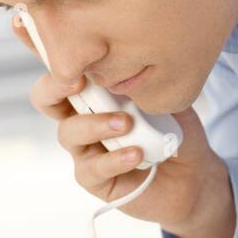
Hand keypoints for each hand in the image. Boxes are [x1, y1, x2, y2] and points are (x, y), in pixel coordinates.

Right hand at [27, 66, 236, 237]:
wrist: (191, 176)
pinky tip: (136, 154)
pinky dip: (114, 159)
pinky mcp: (94, 180)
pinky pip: (91, 169)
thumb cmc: (174, 132)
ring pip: (69, 133)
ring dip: (97, 124)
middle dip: (56, 88)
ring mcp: (85, 150)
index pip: (65, 72)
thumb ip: (145, 81)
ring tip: (127, 124)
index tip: (79, 58)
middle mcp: (82, 119)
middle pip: (45, 100)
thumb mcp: (165, 97)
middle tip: (80, 84)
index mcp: (94, 93)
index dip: (60, 62)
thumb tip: (130, 65)